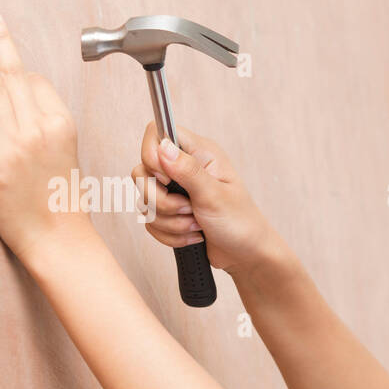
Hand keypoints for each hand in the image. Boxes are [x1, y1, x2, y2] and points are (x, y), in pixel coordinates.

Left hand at [0, 6, 92, 264]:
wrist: (59, 239)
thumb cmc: (63, 200)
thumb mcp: (68, 153)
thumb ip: (47, 122)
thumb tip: (26, 96)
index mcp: (61, 125)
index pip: (36, 82)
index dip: (21, 70)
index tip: (9, 58)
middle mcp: (37, 130)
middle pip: (14, 76)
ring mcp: (13, 147)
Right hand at [133, 123, 277, 275]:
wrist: (246, 255)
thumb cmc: (241, 223)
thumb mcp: (215, 195)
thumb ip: (188, 170)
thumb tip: (163, 147)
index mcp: (199, 153)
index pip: (157, 133)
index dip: (152, 156)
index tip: (167, 180)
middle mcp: (184, 167)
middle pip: (142, 172)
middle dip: (162, 201)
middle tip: (190, 209)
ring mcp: (175, 190)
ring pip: (145, 201)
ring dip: (170, 221)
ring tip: (197, 225)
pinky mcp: (170, 211)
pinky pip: (150, 221)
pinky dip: (170, 234)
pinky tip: (193, 235)